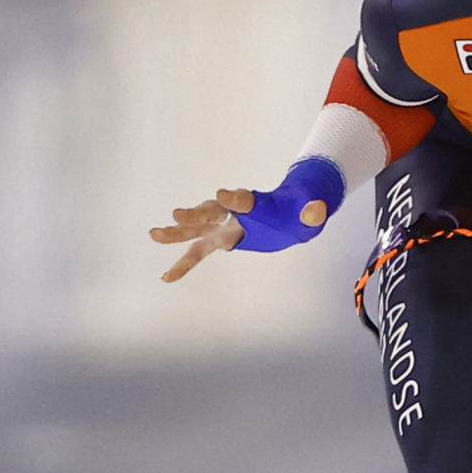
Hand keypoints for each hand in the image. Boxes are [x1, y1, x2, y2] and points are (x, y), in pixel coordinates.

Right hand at [151, 183, 330, 279]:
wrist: (293, 211)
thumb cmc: (302, 210)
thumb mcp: (312, 212)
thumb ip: (313, 212)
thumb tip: (316, 210)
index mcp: (258, 203)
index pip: (245, 200)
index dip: (236, 199)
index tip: (223, 195)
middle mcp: (236, 211)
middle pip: (213, 210)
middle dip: (197, 213)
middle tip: (177, 214)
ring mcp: (226, 225)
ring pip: (198, 229)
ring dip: (178, 232)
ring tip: (155, 234)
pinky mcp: (223, 239)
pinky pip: (199, 252)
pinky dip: (183, 264)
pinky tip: (166, 277)